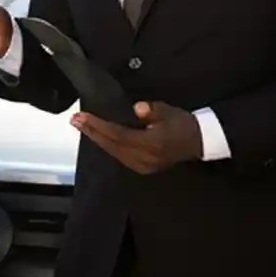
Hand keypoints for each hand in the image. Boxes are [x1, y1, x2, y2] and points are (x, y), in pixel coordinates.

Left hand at [71, 101, 202, 173]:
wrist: (200, 141)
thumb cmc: (183, 124)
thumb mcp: (169, 112)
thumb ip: (151, 111)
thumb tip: (137, 108)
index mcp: (150, 145)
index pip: (118, 135)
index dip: (99, 126)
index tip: (82, 117)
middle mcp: (144, 158)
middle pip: (112, 145)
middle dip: (92, 133)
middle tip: (75, 121)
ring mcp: (143, 166)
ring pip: (114, 152)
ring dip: (97, 139)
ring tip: (83, 127)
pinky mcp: (143, 168)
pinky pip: (120, 156)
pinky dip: (108, 146)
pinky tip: (99, 138)